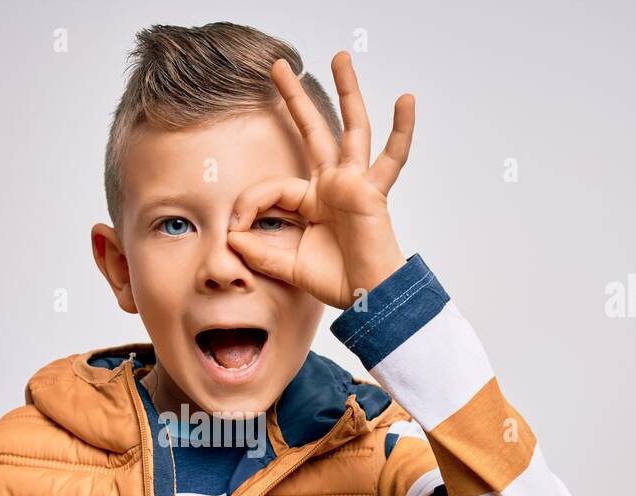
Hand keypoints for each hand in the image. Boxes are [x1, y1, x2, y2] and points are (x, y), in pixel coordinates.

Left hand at [226, 51, 414, 309]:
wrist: (367, 298)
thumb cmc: (336, 282)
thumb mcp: (286, 266)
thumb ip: (258, 250)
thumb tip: (229, 234)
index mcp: (312, 201)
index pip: (273, 188)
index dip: (248, 205)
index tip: (235, 228)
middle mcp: (333, 185)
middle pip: (313, 132)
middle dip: (295, 100)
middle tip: (278, 66)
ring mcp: (355, 183)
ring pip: (352, 129)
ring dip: (347, 92)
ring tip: (340, 57)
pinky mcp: (372, 191)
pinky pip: (393, 157)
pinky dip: (402, 129)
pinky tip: (406, 99)